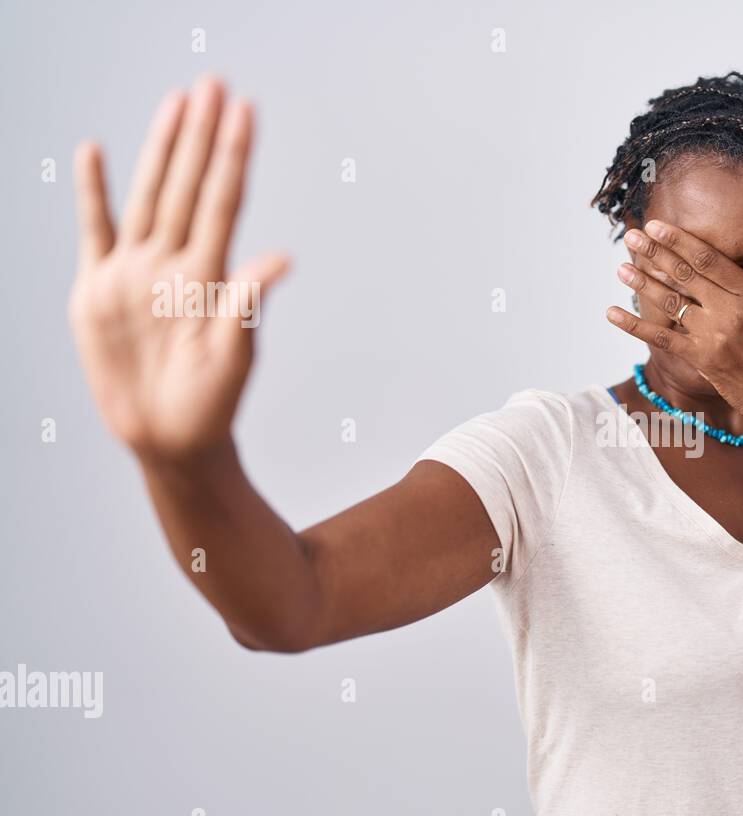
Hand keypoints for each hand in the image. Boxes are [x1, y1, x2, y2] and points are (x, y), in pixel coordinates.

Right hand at [68, 76, 288, 463]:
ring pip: (148, 195)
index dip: (232, 154)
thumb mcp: (235, 354)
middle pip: (187, 185)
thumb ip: (249, 302)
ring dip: (161, 149)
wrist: (170, 438)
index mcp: (209, 276)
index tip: (245, 109)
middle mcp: (174, 263)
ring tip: (177, 102)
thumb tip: (281, 259)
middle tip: (215, 83)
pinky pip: (95, 230)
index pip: (222, 200)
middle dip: (202, 135)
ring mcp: (135, 272)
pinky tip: (95, 152)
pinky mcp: (98, 289)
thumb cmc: (212, 401)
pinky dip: (93, 193)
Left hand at [606, 219, 742, 421]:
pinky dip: (634, 326)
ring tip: (621, 268)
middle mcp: (729, 311)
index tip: (658, 226)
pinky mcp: (700, 358)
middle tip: (632, 237)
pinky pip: (662, 338)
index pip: (708, 260)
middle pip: (684, 275)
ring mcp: (712, 336)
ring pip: (670, 302)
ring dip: (642, 284)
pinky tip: (612, 314)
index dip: (680, 241)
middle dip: (655, 253)